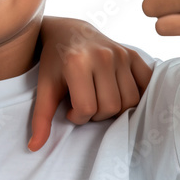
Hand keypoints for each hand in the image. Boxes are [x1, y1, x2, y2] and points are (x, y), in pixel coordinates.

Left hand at [29, 17, 152, 150]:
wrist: (69, 31)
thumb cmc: (55, 62)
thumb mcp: (45, 87)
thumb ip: (41, 117)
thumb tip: (34, 147)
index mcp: (77, 62)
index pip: (87, 108)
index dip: (78, 117)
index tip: (70, 110)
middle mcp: (102, 56)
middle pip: (111, 107)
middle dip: (96, 115)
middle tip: (84, 106)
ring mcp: (121, 54)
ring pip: (130, 101)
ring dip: (115, 109)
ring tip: (99, 100)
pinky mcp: (133, 54)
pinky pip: (145, 86)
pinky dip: (135, 96)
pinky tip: (117, 93)